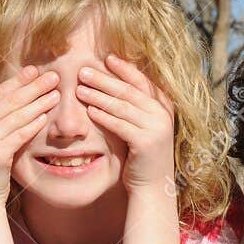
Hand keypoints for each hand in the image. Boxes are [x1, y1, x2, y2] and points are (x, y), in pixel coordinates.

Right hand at [0, 66, 60, 214]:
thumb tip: (14, 89)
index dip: (17, 80)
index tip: (34, 69)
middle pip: (9, 101)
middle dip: (33, 87)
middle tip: (52, 77)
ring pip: (16, 116)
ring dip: (38, 104)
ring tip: (55, 94)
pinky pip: (19, 135)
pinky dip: (33, 125)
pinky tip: (46, 117)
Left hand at [74, 55, 175, 195]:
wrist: (152, 185)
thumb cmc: (141, 153)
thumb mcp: (142, 125)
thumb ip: (134, 106)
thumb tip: (112, 83)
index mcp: (163, 105)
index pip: (141, 80)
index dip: (123, 68)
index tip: (105, 58)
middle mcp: (163, 113)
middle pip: (129, 90)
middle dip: (104, 79)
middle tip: (83, 71)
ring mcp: (157, 127)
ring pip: (123, 106)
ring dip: (99, 96)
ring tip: (80, 89)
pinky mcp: (146, 142)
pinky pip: (121, 125)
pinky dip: (104, 116)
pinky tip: (89, 111)